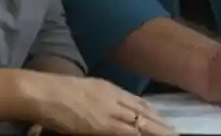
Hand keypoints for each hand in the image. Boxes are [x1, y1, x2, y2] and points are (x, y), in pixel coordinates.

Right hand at [20, 72, 174, 135]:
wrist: (44, 92)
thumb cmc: (56, 91)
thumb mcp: (85, 89)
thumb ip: (101, 98)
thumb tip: (109, 107)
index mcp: (110, 89)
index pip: (137, 102)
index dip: (152, 112)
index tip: (163, 119)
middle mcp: (114, 98)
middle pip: (143, 112)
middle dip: (160, 124)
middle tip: (175, 132)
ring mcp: (110, 112)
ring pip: (140, 123)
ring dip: (157, 131)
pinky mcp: (102, 126)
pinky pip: (127, 132)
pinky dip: (139, 135)